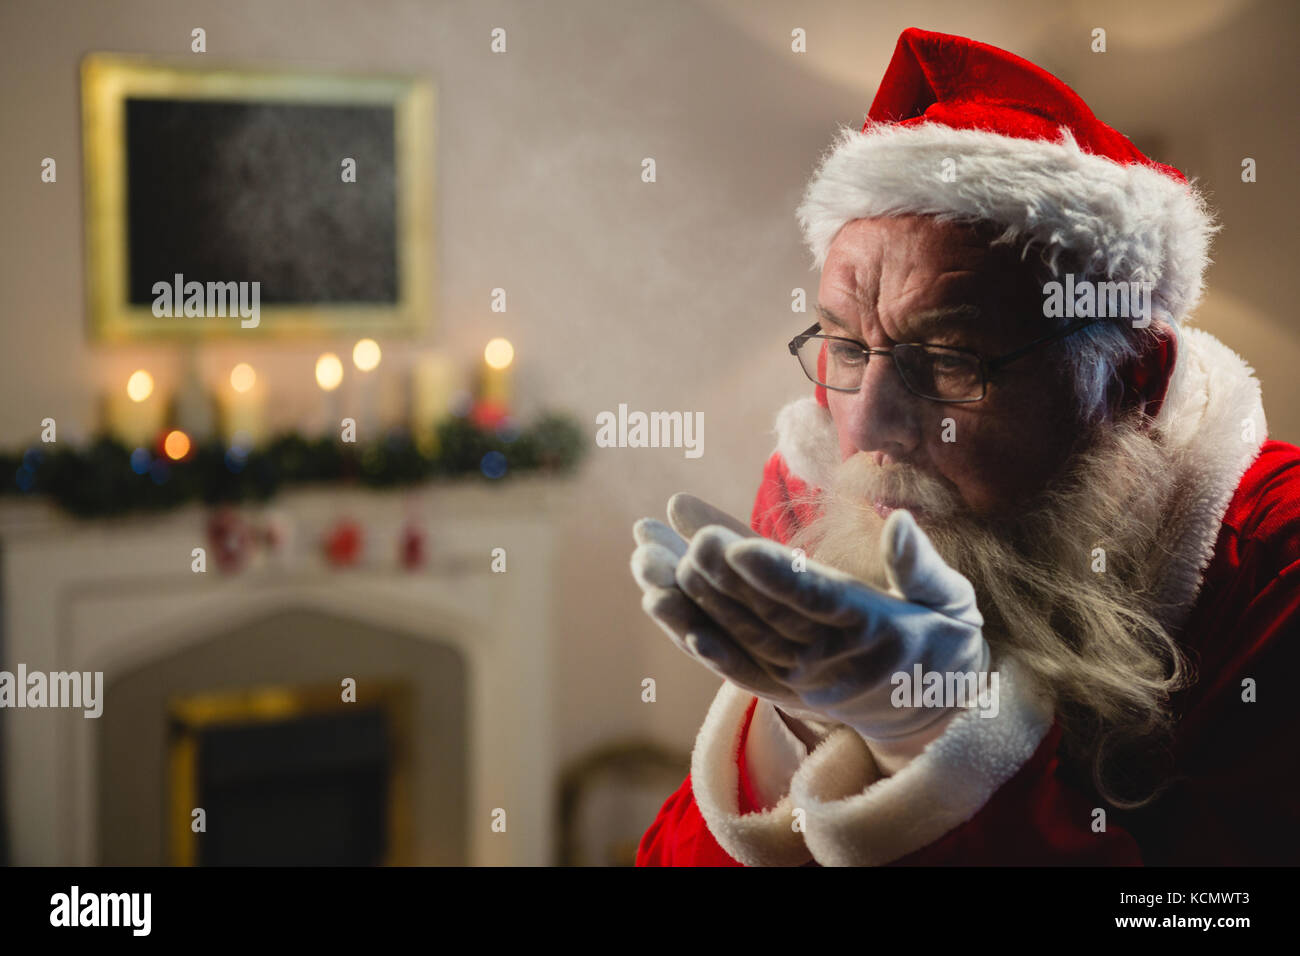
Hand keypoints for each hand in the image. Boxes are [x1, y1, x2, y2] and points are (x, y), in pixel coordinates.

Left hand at [636, 498, 989, 746]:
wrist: (933, 721)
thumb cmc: (946, 644)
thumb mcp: (953, 604)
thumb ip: (922, 567)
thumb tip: (901, 523)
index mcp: (873, 628)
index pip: (813, 598)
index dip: (771, 573)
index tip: (732, 543)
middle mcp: (828, 659)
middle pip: (761, 613)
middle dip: (712, 574)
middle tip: (671, 536)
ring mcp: (799, 679)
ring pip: (734, 635)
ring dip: (685, 598)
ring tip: (642, 557)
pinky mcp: (780, 691)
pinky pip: (729, 664)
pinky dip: (692, 636)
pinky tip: (657, 603)